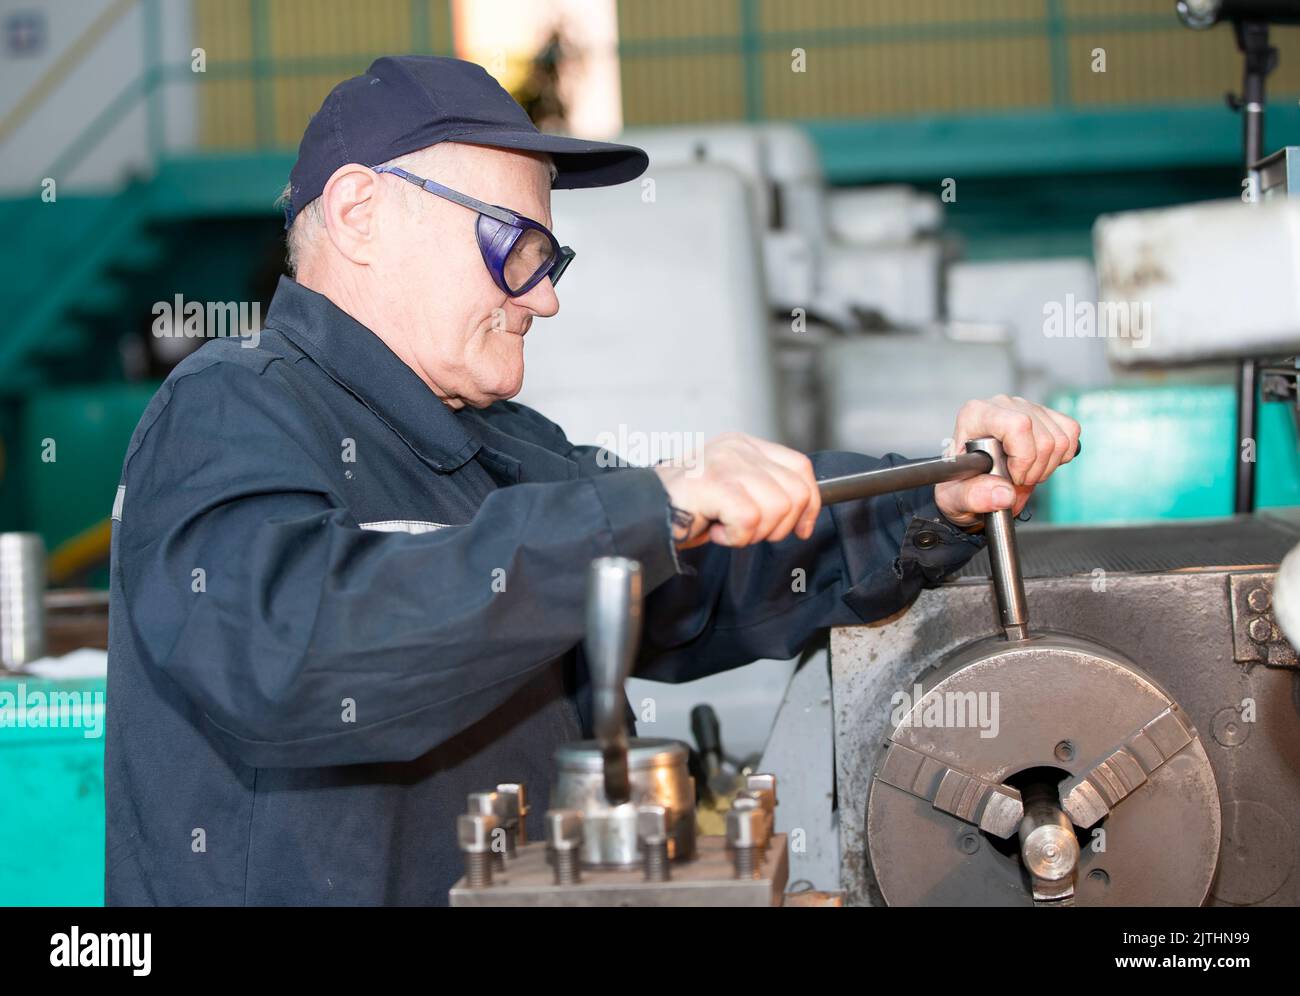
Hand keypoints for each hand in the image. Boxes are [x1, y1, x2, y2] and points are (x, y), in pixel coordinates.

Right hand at [654, 432, 820, 548]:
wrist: (642, 511)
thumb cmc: (685, 507)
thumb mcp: (733, 489)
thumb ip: (764, 489)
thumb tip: (802, 512)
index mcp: (744, 445)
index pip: (801, 467)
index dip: (809, 503)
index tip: (801, 526)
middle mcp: (737, 449)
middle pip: (795, 492)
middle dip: (778, 525)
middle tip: (747, 530)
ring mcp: (724, 463)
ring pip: (776, 509)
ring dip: (753, 533)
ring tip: (726, 527)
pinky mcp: (713, 484)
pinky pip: (749, 521)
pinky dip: (734, 536)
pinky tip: (715, 530)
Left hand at [934, 395, 1080, 528]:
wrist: (969, 482)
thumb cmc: (960, 484)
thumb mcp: (955, 497)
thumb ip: (972, 497)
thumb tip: (1004, 494)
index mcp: (976, 415)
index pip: (1018, 425)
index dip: (1023, 458)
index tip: (1013, 477)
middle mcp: (1002, 404)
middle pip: (1044, 438)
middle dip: (1035, 471)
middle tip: (1016, 481)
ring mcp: (1026, 407)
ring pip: (1060, 439)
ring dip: (1047, 467)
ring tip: (1024, 473)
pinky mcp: (1046, 414)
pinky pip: (1071, 432)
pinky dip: (1061, 456)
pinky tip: (1038, 462)